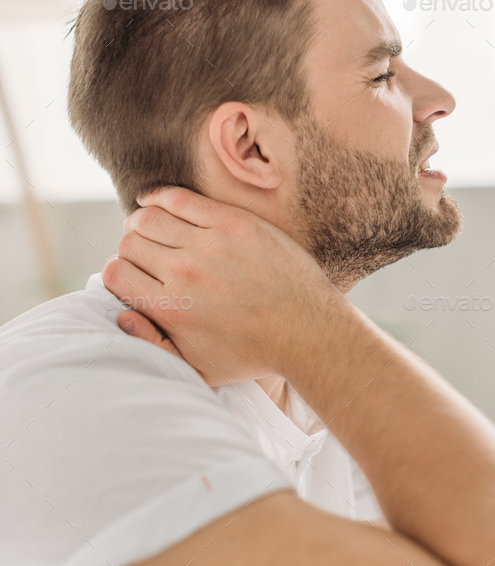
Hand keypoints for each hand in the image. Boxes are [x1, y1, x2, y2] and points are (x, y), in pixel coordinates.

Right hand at [102, 187, 338, 385]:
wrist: (308, 330)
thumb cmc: (252, 353)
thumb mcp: (198, 369)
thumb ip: (153, 345)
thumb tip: (119, 316)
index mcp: (172, 309)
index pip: (115, 274)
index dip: (117, 274)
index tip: (131, 277)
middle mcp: (185, 273)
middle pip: (129, 243)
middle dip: (128, 249)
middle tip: (143, 255)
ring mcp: (210, 244)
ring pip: (148, 217)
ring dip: (140, 223)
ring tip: (150, 232)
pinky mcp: (234, 223)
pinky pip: (181, 199)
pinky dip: (159, 196)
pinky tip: (153, 200)